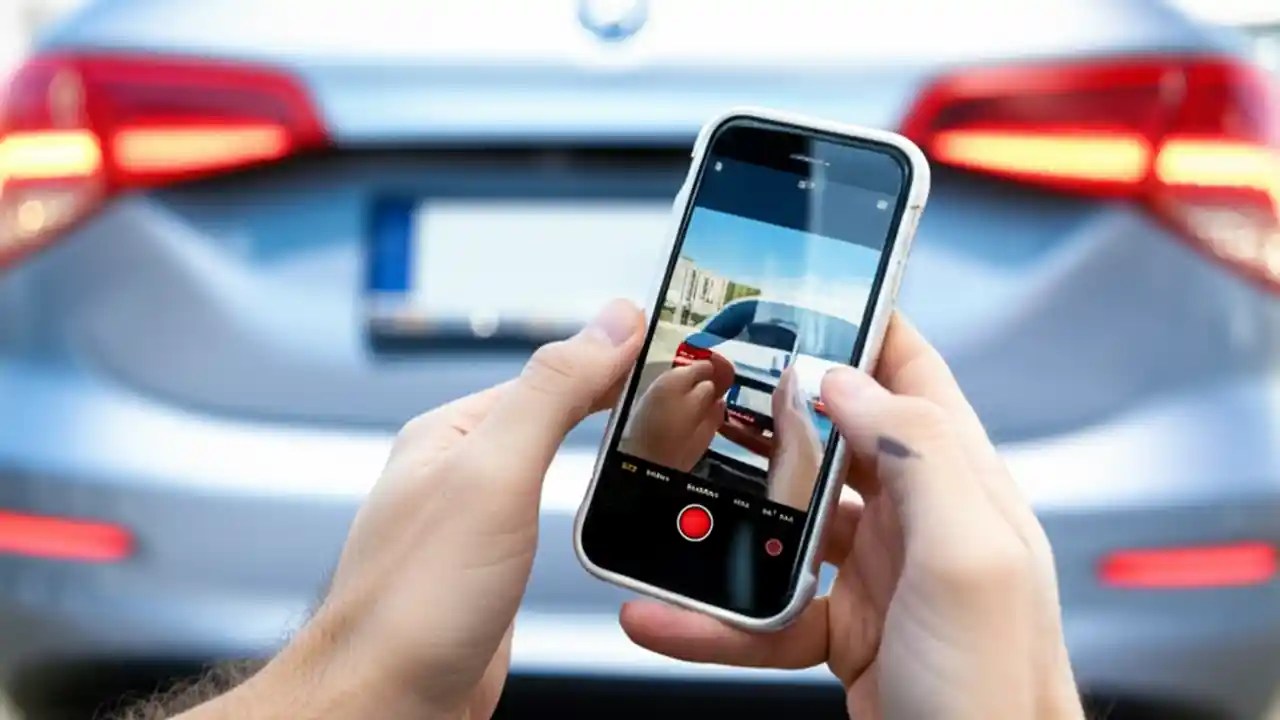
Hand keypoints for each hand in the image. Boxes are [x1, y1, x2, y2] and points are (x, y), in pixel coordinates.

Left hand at [188, 300, 645, 719]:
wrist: (388, 703)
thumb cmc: (414, 601)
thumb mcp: (493, 473)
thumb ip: (550, 394)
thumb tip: (607, 325)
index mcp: (452, 432)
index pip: (550, 371)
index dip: (613, 354)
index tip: (674, 342)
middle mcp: (461, 470)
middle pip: (554, 411)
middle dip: (615, 395)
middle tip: (684, 386)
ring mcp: (477, 520)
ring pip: (554, 461)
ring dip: (605, 443)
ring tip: (659, 428)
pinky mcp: (495, 567)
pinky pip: (551, 510)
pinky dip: (590, 496)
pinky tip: (607, 502)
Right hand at [621, 315, 1082, 719]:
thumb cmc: (996, 696)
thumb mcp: (968, 560)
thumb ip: (920, 457)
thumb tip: (852, 383)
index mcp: (962, 487)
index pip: (914, 376)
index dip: (865, 327)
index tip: (807, 293)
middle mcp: (921, 522)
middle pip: (837, 440)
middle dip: (771, 416)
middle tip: (709, 391)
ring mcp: (880, 576)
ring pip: (790, 522)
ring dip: (730, 517)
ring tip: (673, 505)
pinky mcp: (846, 629)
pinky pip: (767, 606)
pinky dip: (717, 613)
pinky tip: (673, 616)